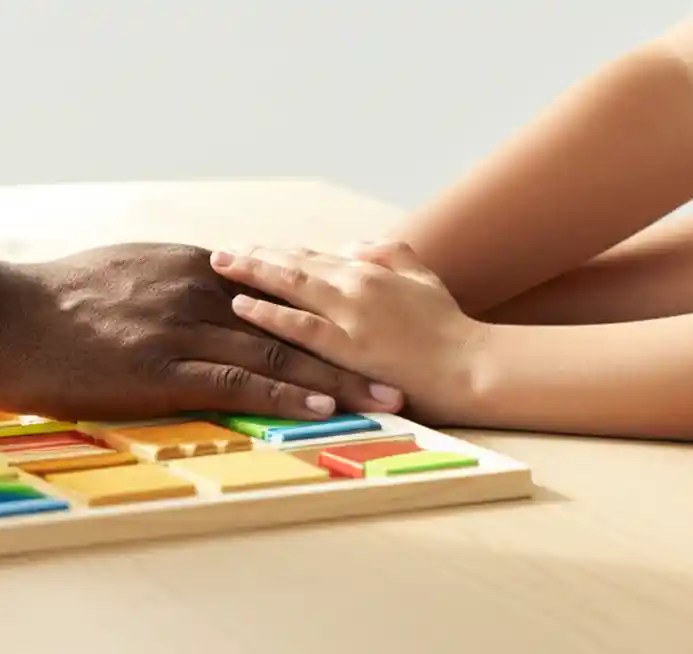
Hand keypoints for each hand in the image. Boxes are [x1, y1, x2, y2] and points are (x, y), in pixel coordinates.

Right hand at [0, 243, 403, 420]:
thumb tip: (200, 286)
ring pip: (277, 354)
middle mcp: (197, 293)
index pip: (275, 290)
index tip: (367, 326)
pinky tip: (322, 410)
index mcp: (189, 268)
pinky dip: (285, 397)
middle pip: (292, 322)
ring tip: (385, 396)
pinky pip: (237, 384)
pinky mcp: (162, 370)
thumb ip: (168, 278)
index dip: (326, 311)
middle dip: (352, 345)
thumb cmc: (54, 299)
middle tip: (400, 366)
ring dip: (337, 377)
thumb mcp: (121, 269)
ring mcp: (182, 331)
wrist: (3, 318)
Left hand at [209, 241, 484, 422]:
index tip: (248, 248)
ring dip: (252, 273)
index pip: (312, 256)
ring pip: (291, 285)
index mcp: (370, 270)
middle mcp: (356, 284)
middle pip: (294, 263)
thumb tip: (354, 246)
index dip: (277, 251)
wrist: (473, 367)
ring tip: (220, 266)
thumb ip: (389, 255)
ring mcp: (351, 313)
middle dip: (255, 256)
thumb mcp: (422, 278)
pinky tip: (240, 305)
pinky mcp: (349, 346)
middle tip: (219, 252)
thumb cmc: (449, 328)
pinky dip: (268, 313)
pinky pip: (299, 326)